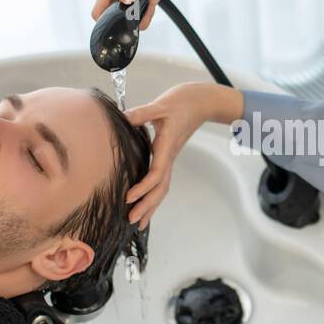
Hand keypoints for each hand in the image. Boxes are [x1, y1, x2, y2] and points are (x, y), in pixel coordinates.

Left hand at [123, 82, 241, 228]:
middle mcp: (169, 157)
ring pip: (162, 188)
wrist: (202, 102)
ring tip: (139, 222)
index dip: (143, 188)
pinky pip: (162, 181)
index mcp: (166, 147)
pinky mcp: (169, 156)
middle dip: (147, 206)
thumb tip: (122, 118)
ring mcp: (170, 158)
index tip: (129, 198)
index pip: (156, 174)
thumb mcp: (160, 105)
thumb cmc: (183, 102)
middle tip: (131, 220)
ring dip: (151, 206)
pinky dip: (153, 195)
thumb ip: (141, 113)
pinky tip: (145, 203)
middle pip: (160, 189)